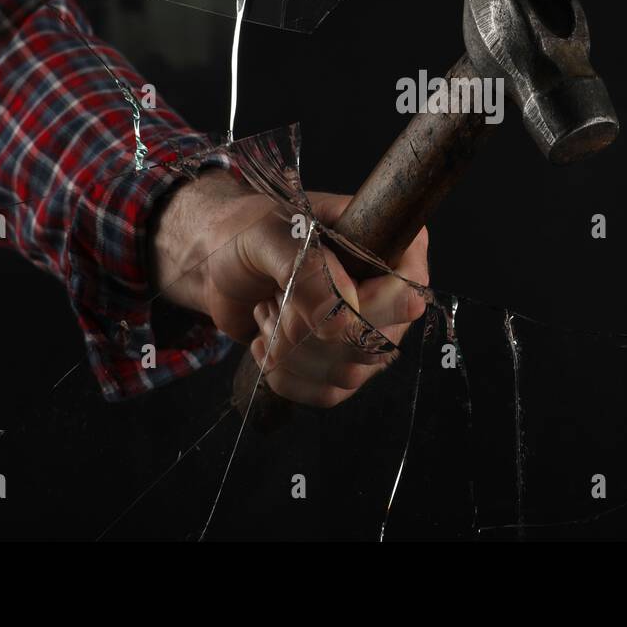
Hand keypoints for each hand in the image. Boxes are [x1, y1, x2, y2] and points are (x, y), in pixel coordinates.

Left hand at [149, 169, 428, 406]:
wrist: (220, 261)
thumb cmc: (250, 232)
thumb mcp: (270, 237)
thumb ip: (307, 269)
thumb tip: (342, 320)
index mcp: (389, 243)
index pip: (406, 295)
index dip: (360, 309)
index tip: (309, 299)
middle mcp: (390, 292)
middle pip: (375, 343)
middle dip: (310, 330)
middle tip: (275, 296)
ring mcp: (369, 332)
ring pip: (349, 374)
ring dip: (292, 351)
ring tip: (268, 313)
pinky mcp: (342, 362)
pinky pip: (329, 394)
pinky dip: (287, 377)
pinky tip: (265, 345)